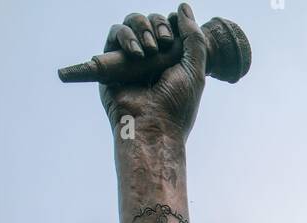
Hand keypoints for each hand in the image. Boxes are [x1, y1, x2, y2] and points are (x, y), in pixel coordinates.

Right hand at [100, 5, 205, 140]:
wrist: (153, 127)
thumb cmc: (176, 106)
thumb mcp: (195, 70)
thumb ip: (194, 37)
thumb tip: (183, 7)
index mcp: (171, 60)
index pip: (168, 26)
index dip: (171, 24)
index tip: (173, 38)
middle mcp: (150, 58)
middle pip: (150, 21)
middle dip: (157, 25)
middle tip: (163, 43)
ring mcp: (130, 60)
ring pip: (131, 22)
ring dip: (142, 28)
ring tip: (148, 50)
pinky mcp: (111, 63)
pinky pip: (114, 33)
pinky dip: (125, 35)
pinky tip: (137, 52)